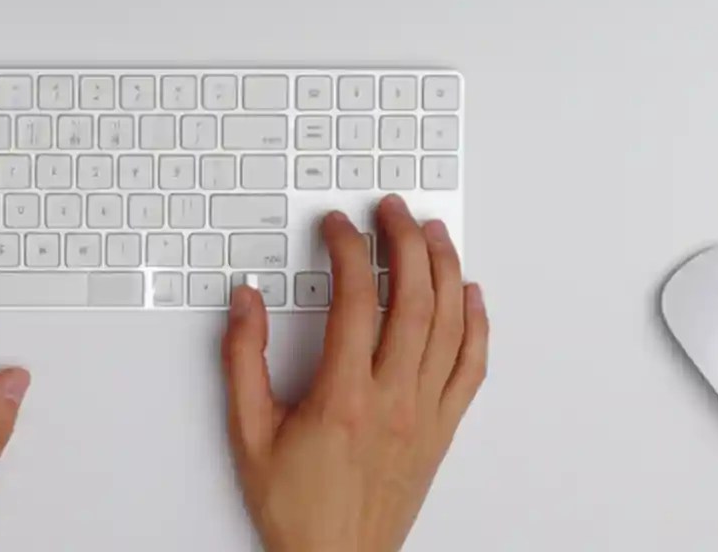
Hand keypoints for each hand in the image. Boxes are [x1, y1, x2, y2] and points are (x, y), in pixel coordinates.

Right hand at [223, 195, 488, 551]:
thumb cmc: (295, 507)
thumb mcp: (247, 432)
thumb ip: (242, 361)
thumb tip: (246, 303)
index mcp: (342, 398)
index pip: (354, 301)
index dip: (348, 251)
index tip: (338, 227)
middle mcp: (393, 401)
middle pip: (412, 302)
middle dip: (405, 243)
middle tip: (393, 211)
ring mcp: (425, 415)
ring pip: (448, 326)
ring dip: (444, 270)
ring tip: (433, 234)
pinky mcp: (442, 430)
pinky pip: (471, 368)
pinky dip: (476, 325)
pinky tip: (470, 297)